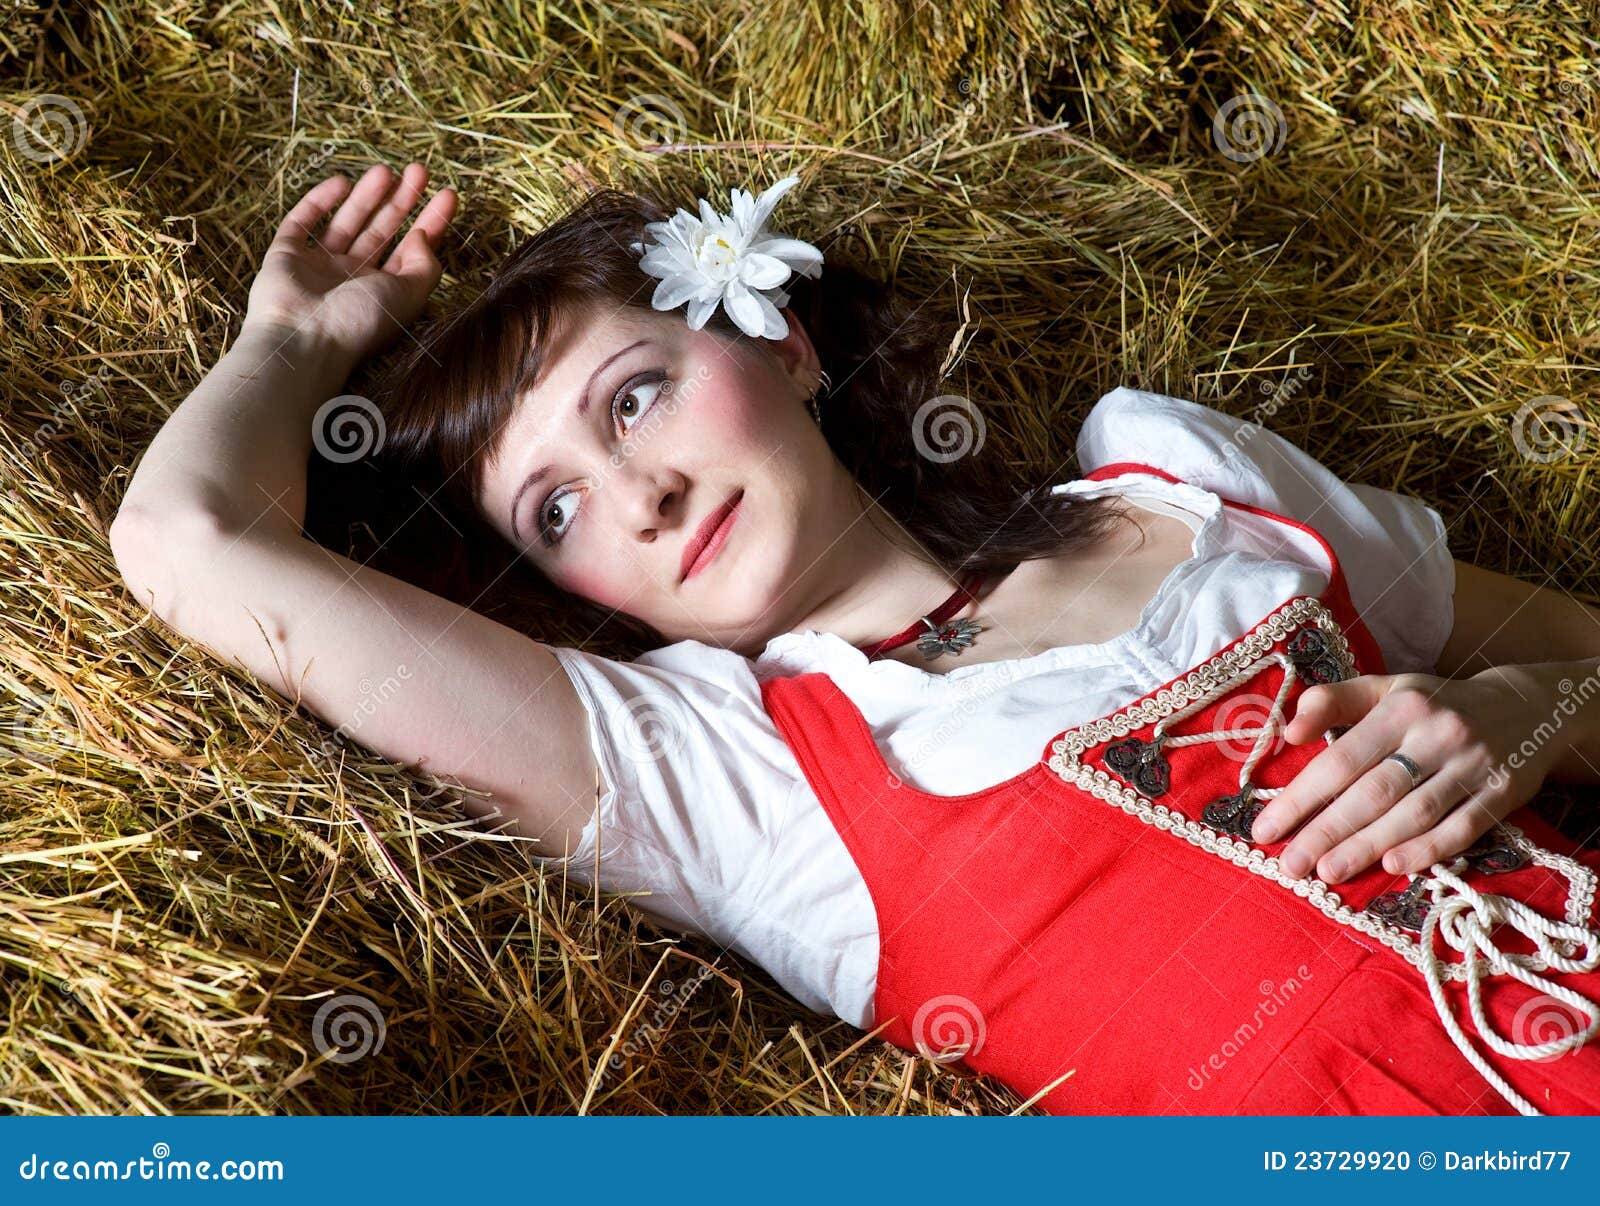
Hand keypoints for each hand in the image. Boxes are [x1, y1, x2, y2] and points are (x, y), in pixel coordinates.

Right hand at [243, 161, 458, 365]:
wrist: (303, 339)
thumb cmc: (360, 323)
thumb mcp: (408, 296)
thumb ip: (425, 265)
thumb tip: (423, 234)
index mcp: (384, 293)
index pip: (412, 251)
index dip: (431, 222)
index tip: (447, 193)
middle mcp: (353, 280)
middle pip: (382, 231)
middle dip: (402, 200)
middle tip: (420, 170)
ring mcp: (319, 267)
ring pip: (347, 222)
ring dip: (368, 195)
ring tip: (386, 169)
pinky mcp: (286, 255)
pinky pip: (303, 221)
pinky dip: (320, 201)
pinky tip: (342, 182)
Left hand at [1248, 668, 1566, 882]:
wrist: (1529, 708)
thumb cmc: (1435, 704)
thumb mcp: (1385, 689)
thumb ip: (1332, 702)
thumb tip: (1287, 732)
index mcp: (1400, 707)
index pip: (1341, 759)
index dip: (1301, 797)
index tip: (1266, 829)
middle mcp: (1437, 734)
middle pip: (1373, 792)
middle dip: (1327, 831)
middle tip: (1291, 864)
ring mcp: (1474, 765)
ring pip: (1414, 813)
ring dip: (1368, 847)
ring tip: (1328, 872)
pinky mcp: (1505, 792)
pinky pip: (1462, 828)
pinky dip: (1428, 849)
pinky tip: (1393, 867)